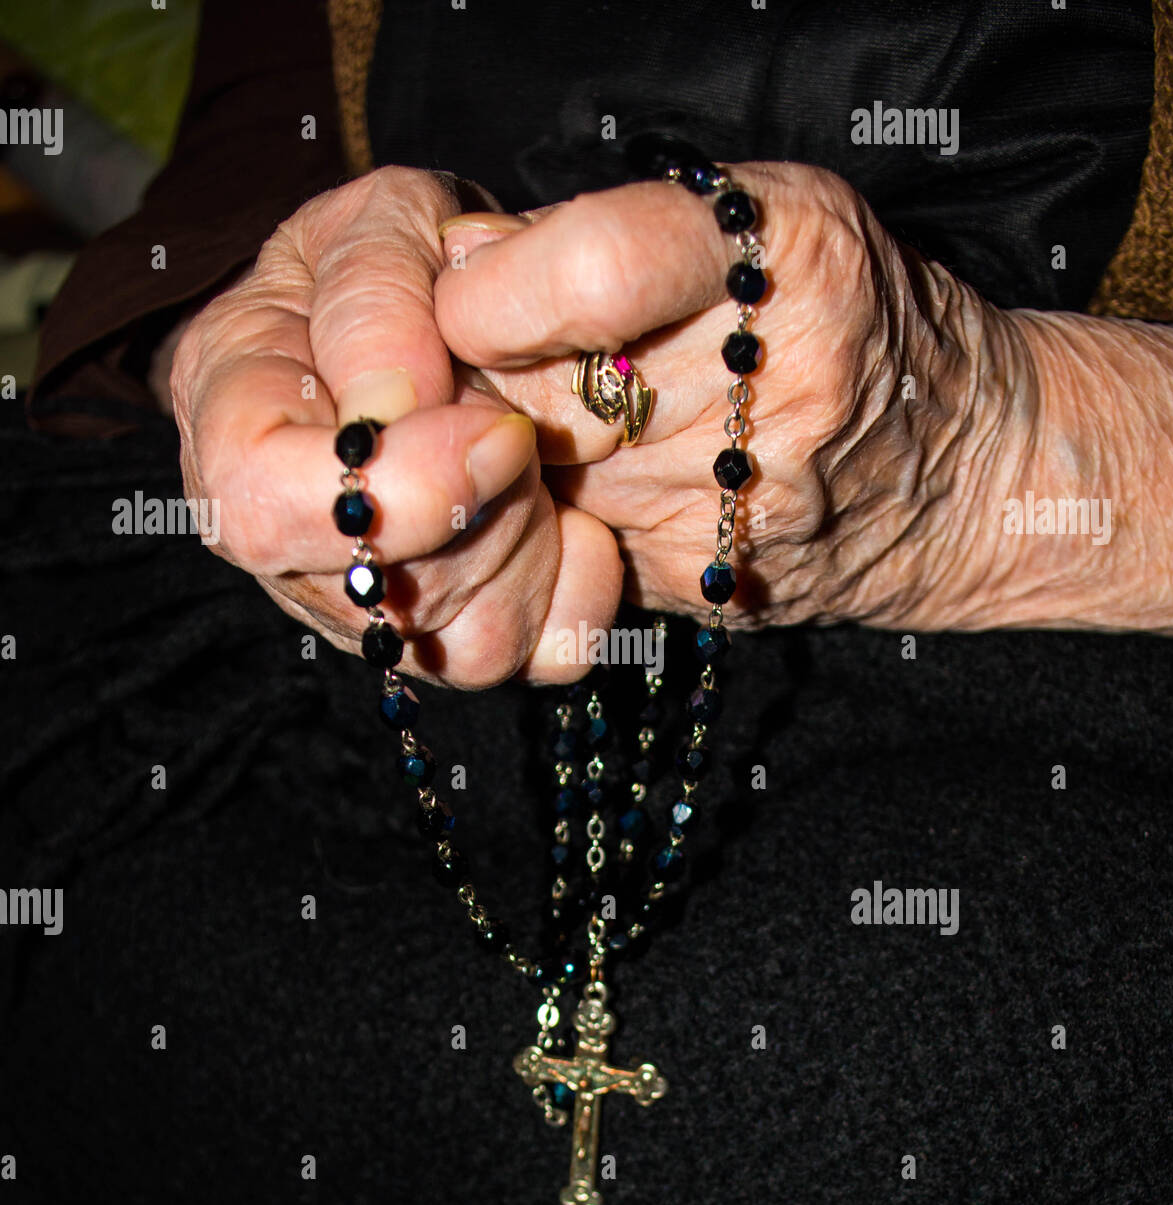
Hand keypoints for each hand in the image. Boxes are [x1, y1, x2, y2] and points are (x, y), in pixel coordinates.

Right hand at [168, 166, 622, 686]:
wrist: (460, 319)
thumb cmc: (411, 264)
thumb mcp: (386, 223)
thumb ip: (376, 293)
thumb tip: (390, 403)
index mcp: (236, 421)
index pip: (262, 507)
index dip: (392, 484)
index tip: (493, 428)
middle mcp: (289, 541)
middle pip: (380, 594)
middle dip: (482, 509)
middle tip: (513, 427)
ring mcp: (371, 607)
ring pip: (464, 641)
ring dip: (528, 541)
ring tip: (527, 461)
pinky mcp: (461, 642)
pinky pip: (536, 655)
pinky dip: (576, 587)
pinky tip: (571, 521)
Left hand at [433, 161, 1046, 631]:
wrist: (955, 469)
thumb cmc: (847, 316)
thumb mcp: (764, 215)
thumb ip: (611, 225)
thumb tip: (464, 261)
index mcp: (787, 262)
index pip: (593, 275)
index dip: (499, 293)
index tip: (476, 295)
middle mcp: (768, 394)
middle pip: (542, 393)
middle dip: (494, 378)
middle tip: (516, 357)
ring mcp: (738, 507)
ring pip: (546, 479)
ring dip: (529, 448)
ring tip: (590, 414)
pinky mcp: (706, 582)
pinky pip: (577, 541)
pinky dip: (568, 506)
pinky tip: (620, 477)